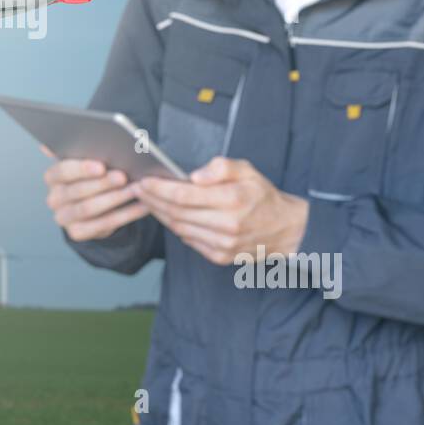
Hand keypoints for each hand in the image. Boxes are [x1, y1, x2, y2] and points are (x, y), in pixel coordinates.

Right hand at [41, 145, 146, 241]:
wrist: (96, 206)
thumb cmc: (94, 175)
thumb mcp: (89, 161)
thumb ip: (82, 149)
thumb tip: (66, 138)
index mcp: (52, 177)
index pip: (62, 171)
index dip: (82, 168)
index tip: (101, 165)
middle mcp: (53, 198)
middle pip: (77, 191)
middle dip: (103, 183)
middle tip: (124, 176)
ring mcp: (63, 218)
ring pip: (90, 208)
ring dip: (116, 198)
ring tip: (137, 189)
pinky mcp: (77, 233)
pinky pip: (103, 225)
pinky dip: (125, 215)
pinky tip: (142, 206)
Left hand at [134, 156, 308, 264]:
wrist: (286, 229)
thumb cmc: (262, 196)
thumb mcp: (248, 171)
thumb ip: (221, 167)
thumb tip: (194, 176)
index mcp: (232, 200)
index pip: (184, 195)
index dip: (159, 188)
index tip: (143, 181)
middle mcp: (227, 225)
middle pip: (176, 213)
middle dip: (152, 200)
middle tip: (137, 189)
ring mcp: (222, 244)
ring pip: (179, 228)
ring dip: (159, 214)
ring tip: (147, 200)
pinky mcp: (220, 256)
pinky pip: (188, 240)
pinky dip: (175, 227)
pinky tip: (166, 214)